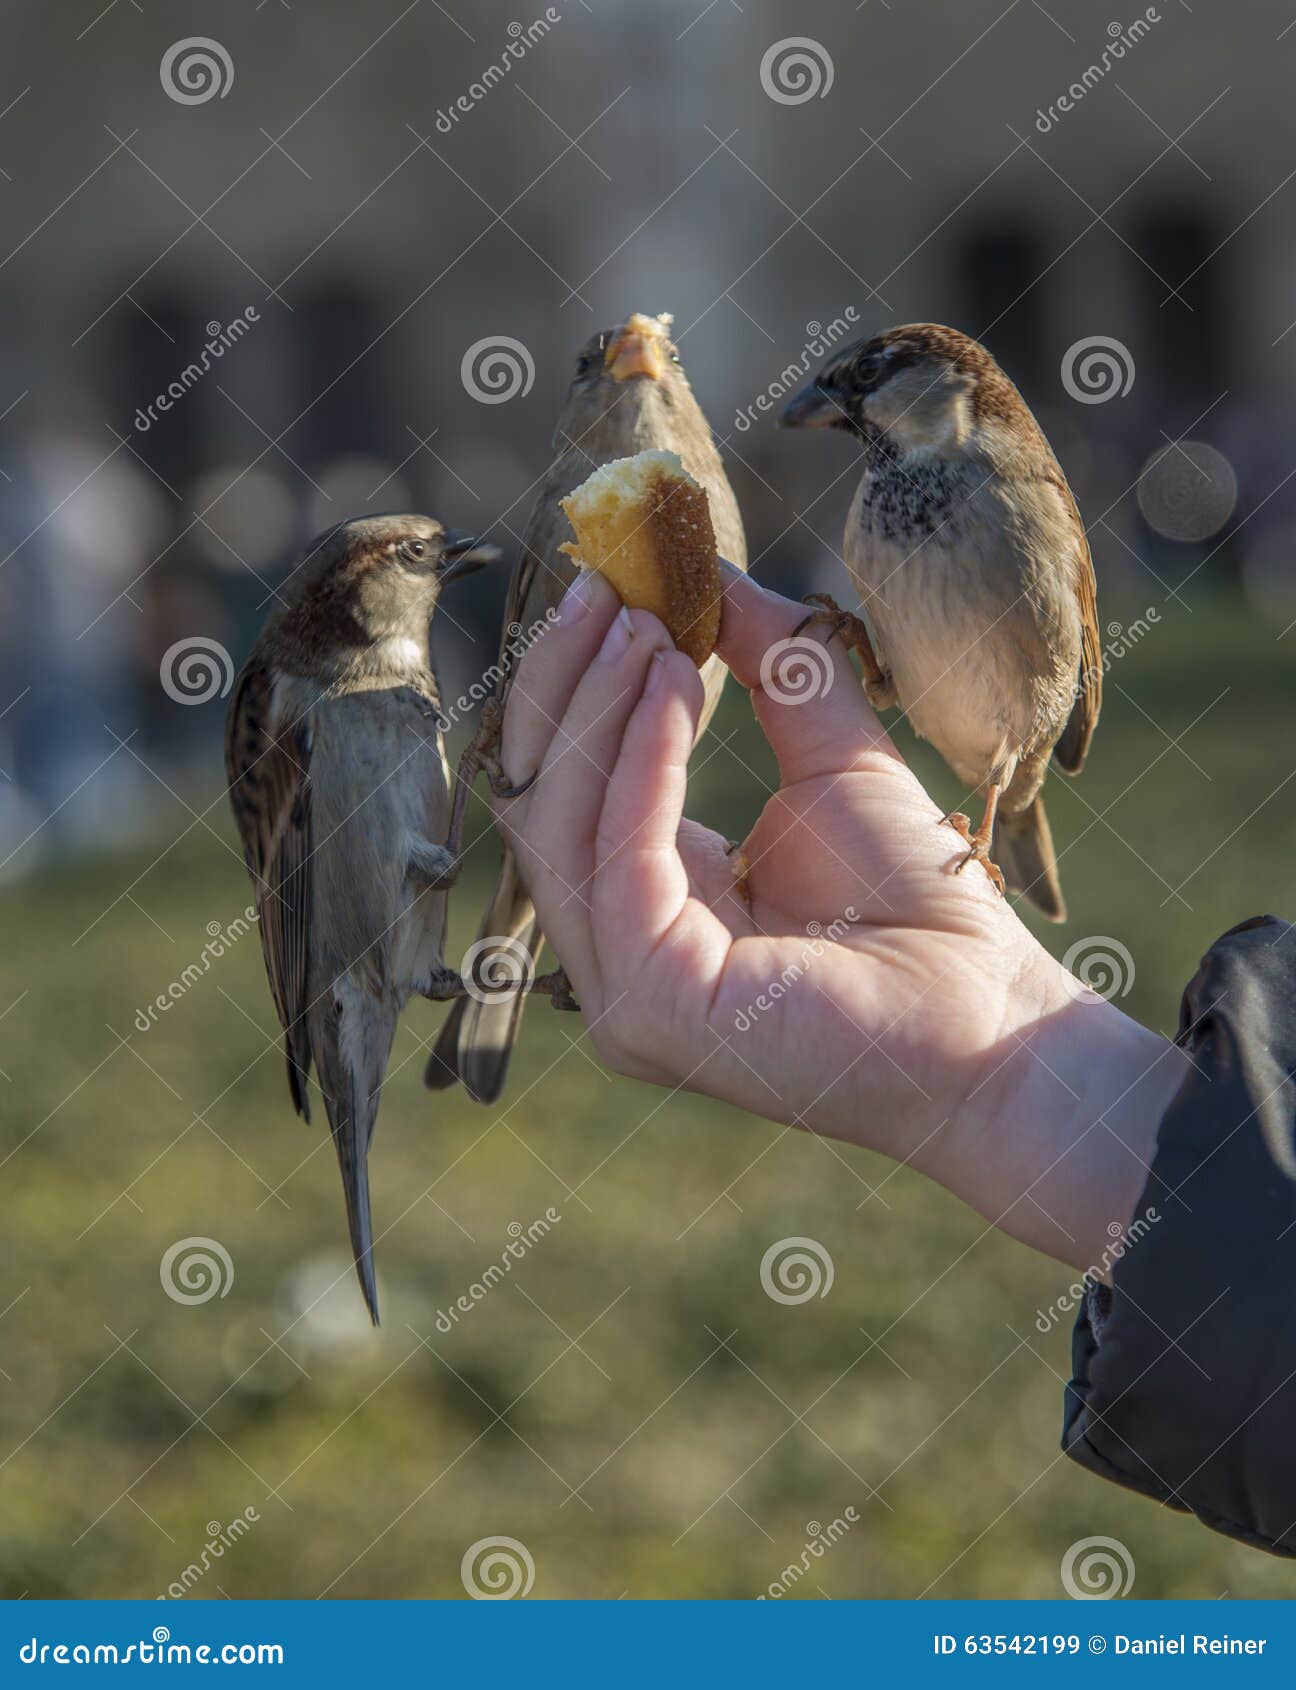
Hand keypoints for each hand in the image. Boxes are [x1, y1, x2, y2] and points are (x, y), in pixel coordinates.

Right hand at [494, 566, 1187, 1273]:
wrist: (989, 1015)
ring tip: (646, 625)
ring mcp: (620, 989)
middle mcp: (614, 954)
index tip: (605, 589)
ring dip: (596, 709)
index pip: (567, 788)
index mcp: (647, 905)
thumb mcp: (831, 758)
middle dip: (564, 685)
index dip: (576, 686)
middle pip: (537, 799)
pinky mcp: (648, 1000)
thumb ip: (771, 671)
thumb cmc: (922, 907)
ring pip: (556, 823)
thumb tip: (715, 573)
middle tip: (601, 590)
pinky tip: (674, 685)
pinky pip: (620, 854)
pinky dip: (640, 760)